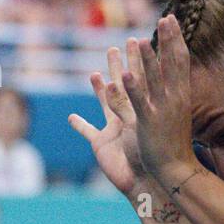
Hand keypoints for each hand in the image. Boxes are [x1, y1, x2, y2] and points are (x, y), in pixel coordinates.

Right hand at [68, 46, 144, 198]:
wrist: (145, 182)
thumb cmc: (153, 154)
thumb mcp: (144, 123)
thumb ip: (137, 103)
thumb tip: (136, 76)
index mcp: (143, 109)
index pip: (140, 79)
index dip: (138, 61)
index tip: (138, 41)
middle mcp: (129, 116)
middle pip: (123, 86)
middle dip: (119, 68)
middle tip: (115, 48)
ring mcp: (114, 129)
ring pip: (105, 104)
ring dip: (100, 89)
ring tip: (94, 74)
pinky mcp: (101, 144)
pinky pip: (88, 132)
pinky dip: (79, 125)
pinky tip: (70, 117)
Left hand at [119, 16, 198, 188]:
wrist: (176, 169)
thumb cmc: (173, 141)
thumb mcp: (176, 111)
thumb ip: (172, 91)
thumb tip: (172, 75)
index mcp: (180, 94)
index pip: (180, 60)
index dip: (175, 39)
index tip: (171, 19)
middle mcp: (174, 98)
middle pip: (171, 64)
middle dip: (168, 40)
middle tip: (165, 18)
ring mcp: (162, 110)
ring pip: (154, 81)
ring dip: (148, 61)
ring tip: (141, 41)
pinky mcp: (148, 123)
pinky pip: (139, 103)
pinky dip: (133, 89)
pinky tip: (125, 75)